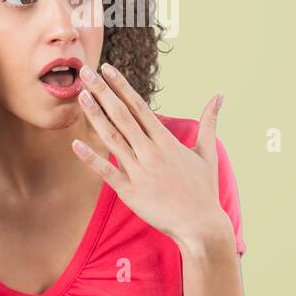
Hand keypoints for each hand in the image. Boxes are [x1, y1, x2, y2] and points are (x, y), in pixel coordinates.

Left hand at [70, 63, 232, 252]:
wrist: (201, 225)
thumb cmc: (204, 189)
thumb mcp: (208, 152)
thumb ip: (210, 121)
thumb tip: (220, 95)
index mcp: (166, 141)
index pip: (140, 106)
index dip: (122, 87)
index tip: (107, 69)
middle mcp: (151, 152)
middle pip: (122, 116)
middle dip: (103, 92)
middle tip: (86, 72)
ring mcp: (140, 171)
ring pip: (113, 138)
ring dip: (95, 116)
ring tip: (81, 95)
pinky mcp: (130, 192)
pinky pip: (107, 172)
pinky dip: (91, 158)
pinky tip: (76, 144)